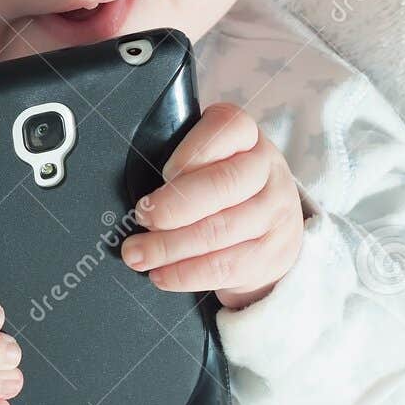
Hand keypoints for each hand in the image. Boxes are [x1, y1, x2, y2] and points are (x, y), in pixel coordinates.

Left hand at [121, 102, 305, 309]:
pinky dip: (186, 274)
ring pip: (219, 231)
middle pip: (223, 184)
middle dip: (173, 205)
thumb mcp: (209, 160)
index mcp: (247, 136)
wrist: (273, 229)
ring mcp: (275, 213)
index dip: (192, 153)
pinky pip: (224, 267)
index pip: (226, 129)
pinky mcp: (271, 254)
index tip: (164, 172)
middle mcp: (267, 170)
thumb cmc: (224, 189)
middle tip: (141, 217)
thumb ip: (179, 162)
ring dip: (169, 246)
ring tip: (137, 253)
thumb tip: (129, 184)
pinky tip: (161, 274)